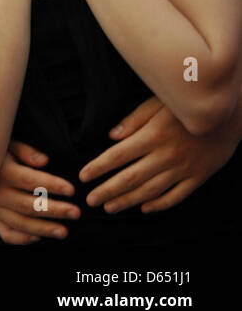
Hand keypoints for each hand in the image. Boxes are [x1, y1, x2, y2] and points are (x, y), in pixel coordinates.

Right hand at [0, 140, 78, 242]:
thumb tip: (44, 161)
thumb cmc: (1, 153)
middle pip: (28, 206)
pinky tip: (40, 237)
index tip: (71, 189)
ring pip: (20, 223)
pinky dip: (24, 239)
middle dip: (55, 210)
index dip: (51, 185)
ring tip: (64, 232)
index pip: (29, 181)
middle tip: (76, 212)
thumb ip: (27, 151)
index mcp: (1, 172)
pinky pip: (8, 234)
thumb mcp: (10, 144)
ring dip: (44, 229)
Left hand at [80, 95, 239, 213]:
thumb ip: (134, 119)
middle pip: (131, 178)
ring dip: (128, 201)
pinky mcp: (199, 177)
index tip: (83, 176)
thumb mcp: (159, 102)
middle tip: (90, 200)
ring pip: (151, 191)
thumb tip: (111, 135)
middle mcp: (167, 155)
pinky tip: (144, 208)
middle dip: (108, 190)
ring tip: (110, 207)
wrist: (230, 116)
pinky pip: (177, 196)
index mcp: (153, 135)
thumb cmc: (189, 105)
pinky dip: (160, 204)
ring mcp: (184, 169)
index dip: (99, 167)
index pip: (118, 155)